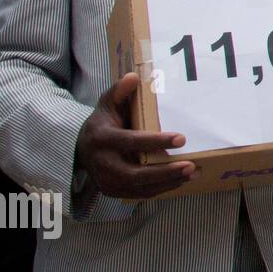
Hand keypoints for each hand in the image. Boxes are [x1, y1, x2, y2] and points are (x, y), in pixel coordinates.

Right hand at [75, 72, 193, 199]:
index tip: (181, 138)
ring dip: (167, 183)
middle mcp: (102, 163)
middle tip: (190, 165)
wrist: (80, 149)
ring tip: (192, 174)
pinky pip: (139, 194)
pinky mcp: (112, 192)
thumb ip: (119, 91)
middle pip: (135, 174)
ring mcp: (106, 181)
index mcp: (102, 138)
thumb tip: (134, 77)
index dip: (156, 141)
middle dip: (164, 172)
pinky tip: (179, 181)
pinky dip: (160, 189)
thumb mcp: (106, 104)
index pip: (131, 141)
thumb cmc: (102, 123)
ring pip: (139, 188)